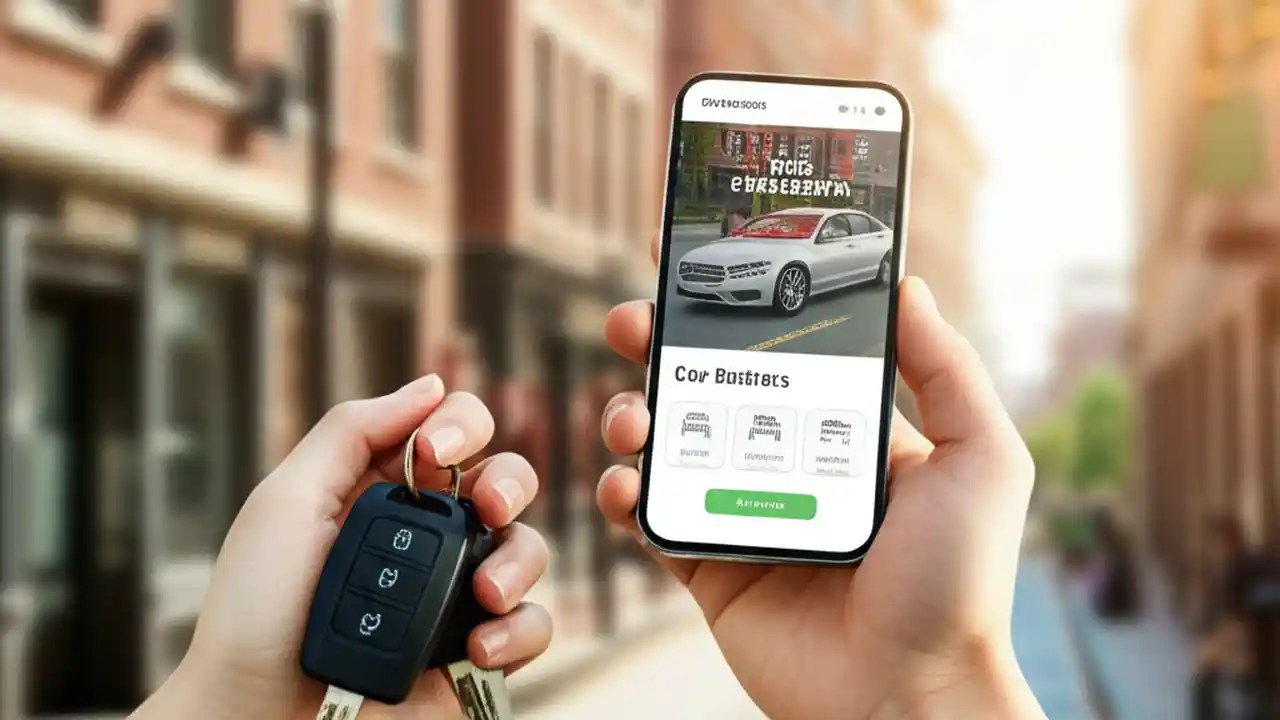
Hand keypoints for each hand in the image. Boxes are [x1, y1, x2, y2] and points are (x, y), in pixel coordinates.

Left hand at [135, 376, 550, 719]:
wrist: (254, 712)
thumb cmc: (253, 612)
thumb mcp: (286, 501)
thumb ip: (353, 432)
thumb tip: (430, 385)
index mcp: (387, 490)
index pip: (453, 431)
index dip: (462, 425)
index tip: (437, 450)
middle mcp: (431, 536)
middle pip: (508, 481)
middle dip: (511, 483)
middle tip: (486, 506)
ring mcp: (455, 594)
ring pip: (529, 550)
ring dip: (518, 561)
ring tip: (483, 595)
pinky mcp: (474, 652)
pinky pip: (531, 626)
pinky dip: (517, 632)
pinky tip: (475, 647)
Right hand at [598, 273, 1043, 718]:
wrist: (906, 695)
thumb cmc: (958, 584)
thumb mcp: (979, 461)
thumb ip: (947, 371)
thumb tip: (909, 287)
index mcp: (846, 434)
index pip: (784, 354)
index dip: (739, 312)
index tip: (698, 271)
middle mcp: (790, 464)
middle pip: (711, 388)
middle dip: (664, 348)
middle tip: (635, 323)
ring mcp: (745, 514)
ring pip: (671, 446)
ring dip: (635, 415)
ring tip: (633, 417)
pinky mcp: (710, 568)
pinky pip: (653, 519)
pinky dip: (626, 495)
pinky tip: (628, 484)